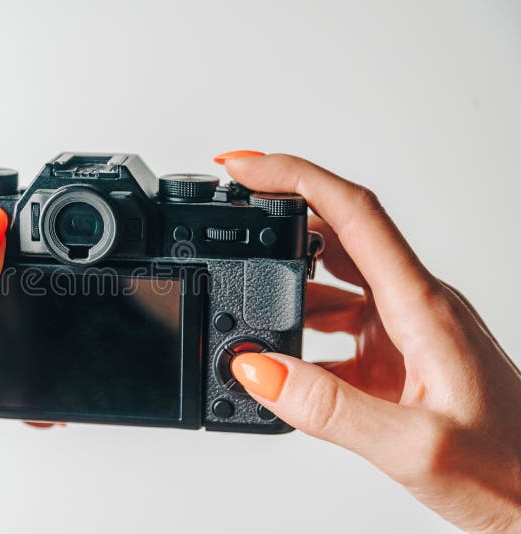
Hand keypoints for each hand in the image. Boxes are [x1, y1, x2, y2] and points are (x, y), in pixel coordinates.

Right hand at [214, 151, 520, 532]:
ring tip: (247, 300)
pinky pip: (339, 326)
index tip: (243, 167)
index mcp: (421, 305)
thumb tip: (256, 369)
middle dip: (279, 214)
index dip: (293, 178)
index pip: (353, 213)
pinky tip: (282, 359)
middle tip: (231, 214)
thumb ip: (328, 408)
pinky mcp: (397, 356)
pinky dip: (302, 332)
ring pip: (334, 281)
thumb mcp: (413, 446)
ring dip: (287, 283)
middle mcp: (413, 304)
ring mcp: (405, 329)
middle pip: (338, 232)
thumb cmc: (507, 467)